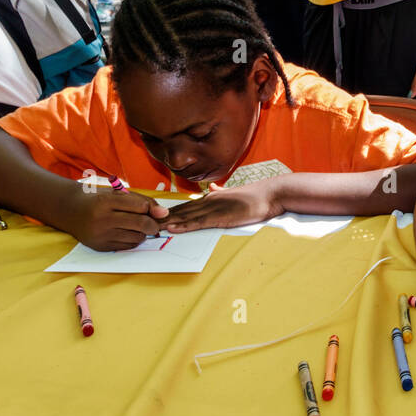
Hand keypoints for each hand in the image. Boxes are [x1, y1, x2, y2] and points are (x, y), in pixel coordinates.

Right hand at [64, 187, 168, 250]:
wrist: (70, 211)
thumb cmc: (99, 199)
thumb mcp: (118, 193)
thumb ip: (143, 201)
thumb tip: (164, 213)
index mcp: (106, 202)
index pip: (140, 207)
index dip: (149, 208)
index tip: (148, 209)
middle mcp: (102, 220)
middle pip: (141, 224)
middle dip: (153, 224)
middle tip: (153, 223)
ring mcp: (100, 235)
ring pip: (137, 237)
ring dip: (142, 233)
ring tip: (135, 226)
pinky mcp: (101, 247)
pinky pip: (127, 246)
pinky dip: (132, 240)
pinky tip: (125, 232)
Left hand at [161, 179, 282, 231]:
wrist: (270, 194)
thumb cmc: (257, 195)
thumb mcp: (235, 192)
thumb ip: (222, 190)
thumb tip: (213, 187)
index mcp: (212, 196)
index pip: (186, 205)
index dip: (170, 211)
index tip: (155, 216)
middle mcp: (209, 200)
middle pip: (181, 210)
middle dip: (163, 217)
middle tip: (144, 223)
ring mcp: (214, 208)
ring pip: (185, 216)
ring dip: (168, 222)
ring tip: (150, 227)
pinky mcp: (221, 217)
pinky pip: (198, 222)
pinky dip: (183, 225)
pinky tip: (172, 228)